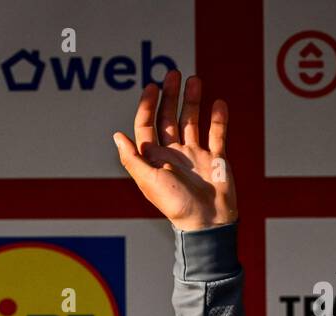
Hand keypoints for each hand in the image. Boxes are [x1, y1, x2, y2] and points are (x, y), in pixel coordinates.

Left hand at [112, 71, 236, 231]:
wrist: (207, 221)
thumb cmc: (175, 205)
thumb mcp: (148, 181)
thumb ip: (132, 159)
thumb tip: (116, 136)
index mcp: (154, 159)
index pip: (147, 126)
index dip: (147, 106)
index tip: (152, 86)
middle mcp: (173, 154)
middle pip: (169, 119)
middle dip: (170, 96)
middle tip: (173, 73)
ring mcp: (195, 155)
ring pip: (192, 121)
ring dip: (193, 101)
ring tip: (195, 79)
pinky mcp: (215, 158)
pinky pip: (217, 134)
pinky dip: (218, 118)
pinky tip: (218, 103)